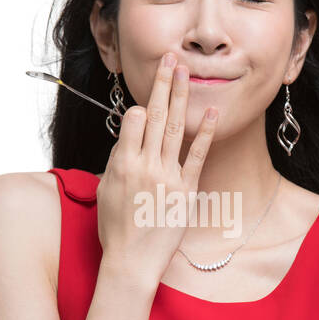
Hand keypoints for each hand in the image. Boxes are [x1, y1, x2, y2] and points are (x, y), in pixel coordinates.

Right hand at [95, 53, 218, 288]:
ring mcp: (167, 177)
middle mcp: (145, 166)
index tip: (143, 100)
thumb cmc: (115, 229)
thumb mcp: (105, 190)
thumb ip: (117, 161)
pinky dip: (206, 133)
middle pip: (154, 115)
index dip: (137, 106)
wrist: (132, 262)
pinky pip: (198, 156)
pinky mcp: (186, 191)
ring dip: (181, 96)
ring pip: (175, 128)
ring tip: (186, 71)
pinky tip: (213, 111)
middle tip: (170, 56)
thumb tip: (127, 140)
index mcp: (122, 164)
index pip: (132, 120)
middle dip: (162, 83)